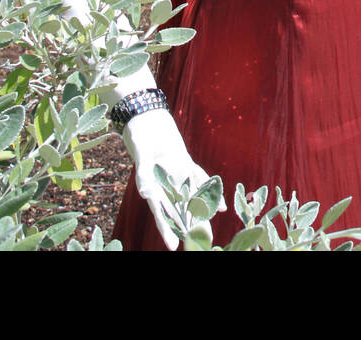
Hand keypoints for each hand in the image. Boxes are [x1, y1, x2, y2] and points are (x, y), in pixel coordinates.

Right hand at [123, 108, 212, 249]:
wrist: (147, 115)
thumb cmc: (139, 131)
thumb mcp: (140, 151)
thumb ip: (143, 172)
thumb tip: (146, 194)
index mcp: (152, 184)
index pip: (160, 211)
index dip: (167, 229)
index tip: (173, 245)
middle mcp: (165, 182)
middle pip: (178, 209)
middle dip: (188, 226)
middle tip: (200, 243)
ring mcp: (177, 173)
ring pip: (191, 197)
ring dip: (201, 213)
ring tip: (209, 232)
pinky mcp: (185, 163)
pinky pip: (200, 180)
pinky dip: (211, 191)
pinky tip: (221, 205)